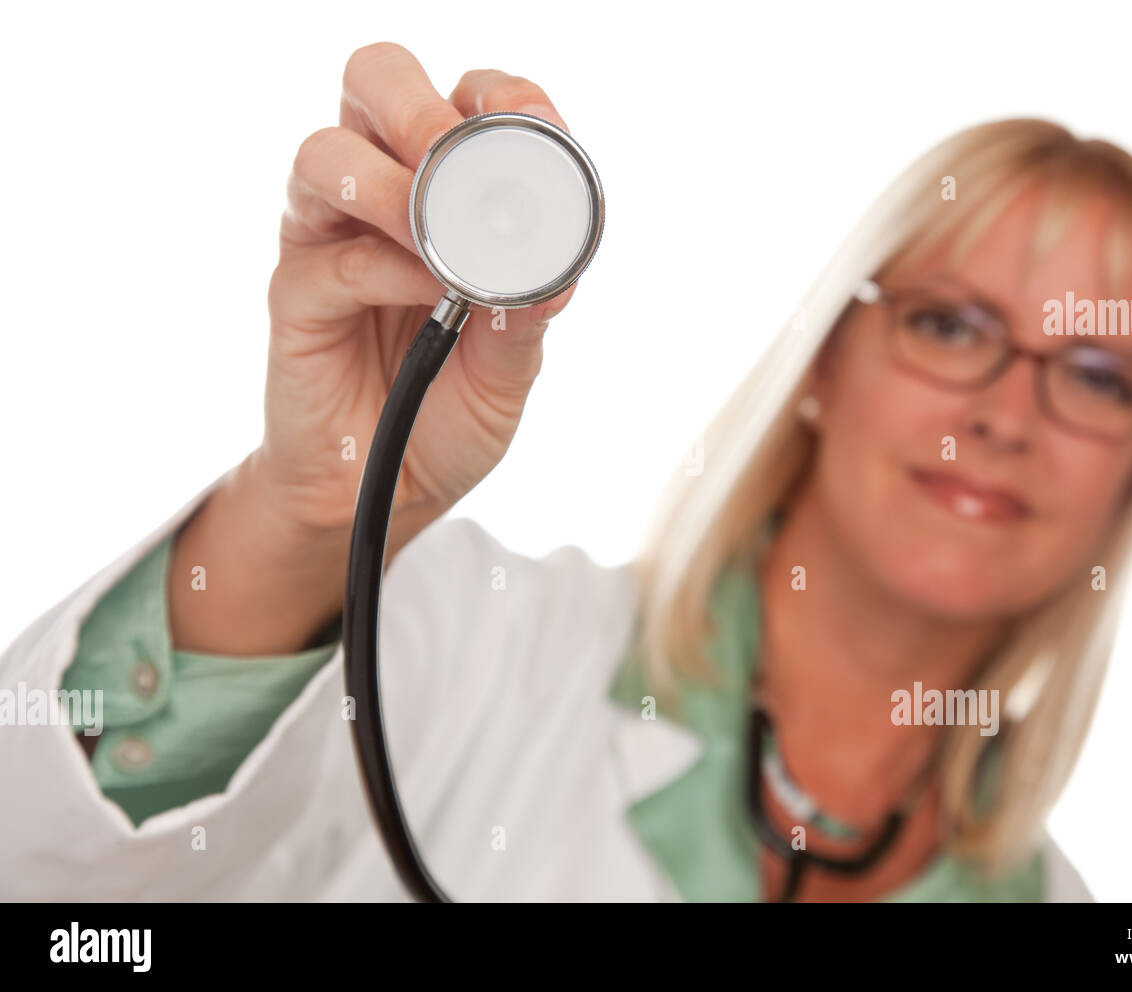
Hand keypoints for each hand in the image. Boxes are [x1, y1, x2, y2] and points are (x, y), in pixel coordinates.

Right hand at [260, 42, 578, 533]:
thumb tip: (557, 267)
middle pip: (375, 84)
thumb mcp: (510, 371)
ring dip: (391, 186)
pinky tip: (427, 298)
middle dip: (418, 107)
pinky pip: (331, 256)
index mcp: (442, 195)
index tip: (541, 132)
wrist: (390, 490)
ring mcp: (328, 238)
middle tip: (454, 157)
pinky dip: (386, 268)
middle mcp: (379, 198)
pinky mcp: (296, 293)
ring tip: (438, 237)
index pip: (462, 101)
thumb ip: (528, 314)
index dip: (500, 99)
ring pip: (327, 153)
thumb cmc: (447, 415)